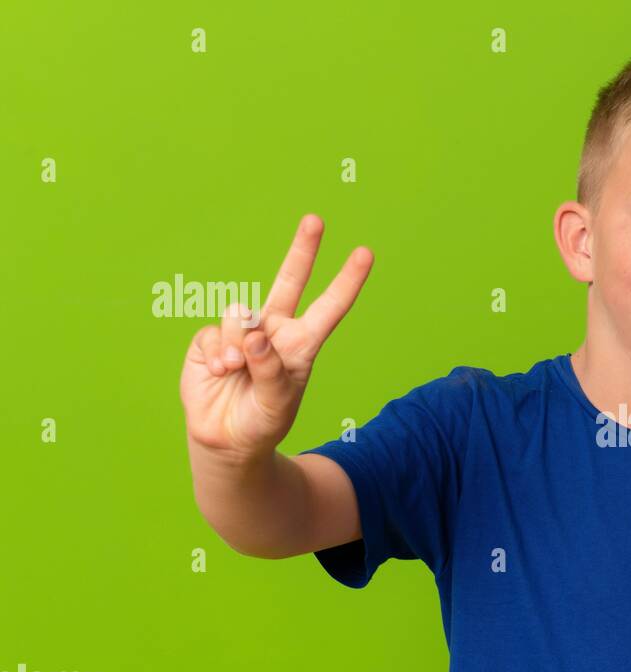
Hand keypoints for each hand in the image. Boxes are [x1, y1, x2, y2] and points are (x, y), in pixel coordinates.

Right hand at [180, 214, 372, 459]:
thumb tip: (254, 334)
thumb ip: (270, 370)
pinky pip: (214, 332)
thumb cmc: (263, 421)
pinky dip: (218, 353)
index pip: (329, 308)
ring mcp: (243, 332)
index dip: (347, 281)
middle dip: (302, 250)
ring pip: (241, 314)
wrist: (228, 439)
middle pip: (289, 282)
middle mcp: (275, 330)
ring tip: (237, 372)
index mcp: (302, 344)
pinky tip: (221, 372)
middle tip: (315, 220)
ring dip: (239, 345)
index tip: (365, 253)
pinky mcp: (212, 338)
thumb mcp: (277, 403)